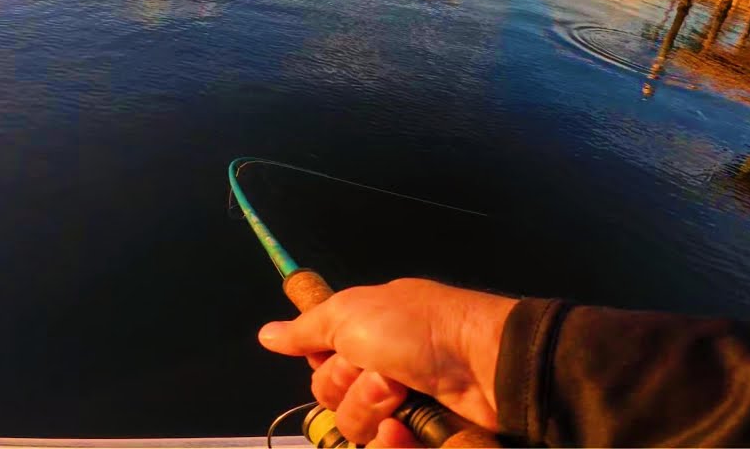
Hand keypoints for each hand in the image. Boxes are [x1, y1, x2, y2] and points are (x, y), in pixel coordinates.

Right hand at [258, 278, 517, 446]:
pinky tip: (407, 428)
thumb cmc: (416, 328)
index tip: (339, 351)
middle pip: (332, 399)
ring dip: (371, 411)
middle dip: (349, 386)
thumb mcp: (352, 313)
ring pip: (356, 429)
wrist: (483, 362)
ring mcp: (402, 404)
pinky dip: (393, 442)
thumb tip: (266, 335)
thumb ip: (306, 329)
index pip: (320, 363)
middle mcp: (380, 368)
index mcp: (364, 333)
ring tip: (401, 393)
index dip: (325, 363)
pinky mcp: (420, 435)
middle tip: (380, 370)